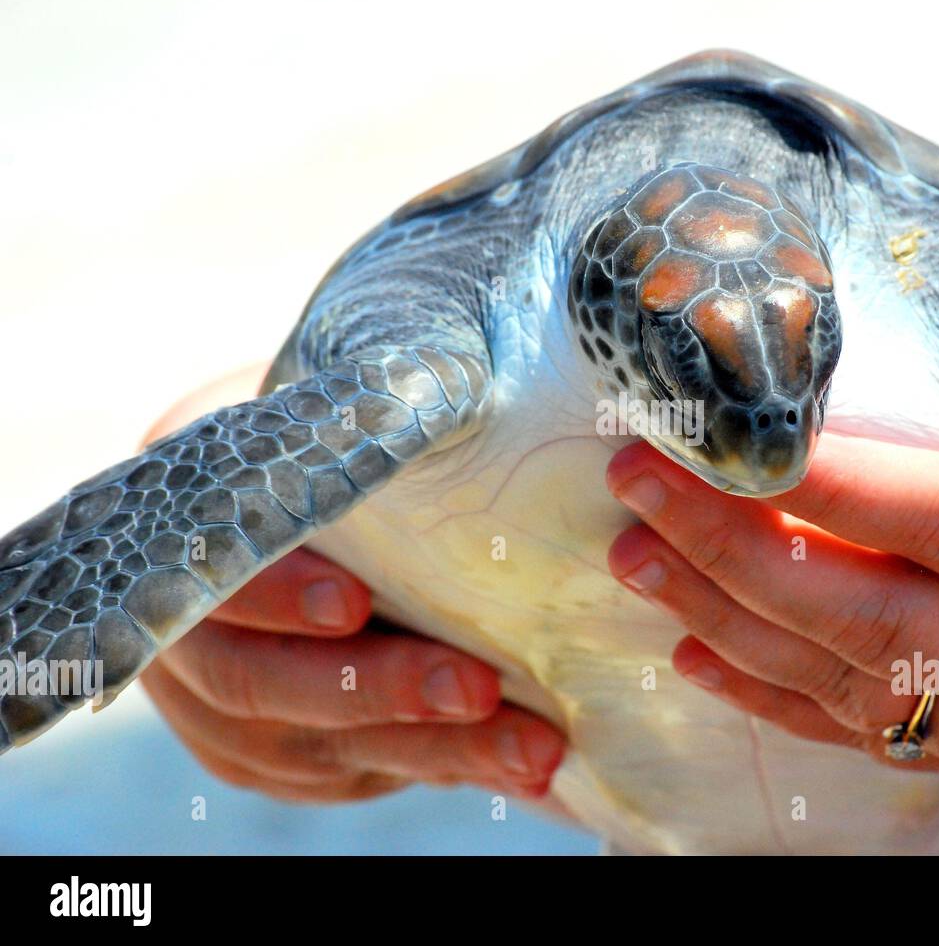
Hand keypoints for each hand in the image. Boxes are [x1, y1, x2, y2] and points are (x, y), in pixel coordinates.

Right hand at [138, 364, 565, 802]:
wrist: (322, 507)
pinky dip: (439, 769)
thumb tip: (448, 389)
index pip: (203, 574)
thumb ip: (360, 418)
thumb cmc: (335, 441)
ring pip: (317, 747)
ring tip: (531, 747)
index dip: (273, 595)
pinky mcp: (281, 756)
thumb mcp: (331, 410)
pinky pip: (352, 776)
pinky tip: (517, 764)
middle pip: (256, 685)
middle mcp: (182, 634)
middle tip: (476, 686)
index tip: (354, 602)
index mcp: (180, 534)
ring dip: (432, 751)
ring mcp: (222, 710)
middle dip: (374, 688)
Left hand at [605, 81, 938, 853]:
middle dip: (734, 549)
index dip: (841, 482)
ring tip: (633, 555)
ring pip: (844, 681)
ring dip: (726, 617)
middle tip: (637, 483)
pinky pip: (863, 737)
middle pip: (865, 612)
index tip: (741, 435)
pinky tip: (694, 650)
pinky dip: (769, 697)